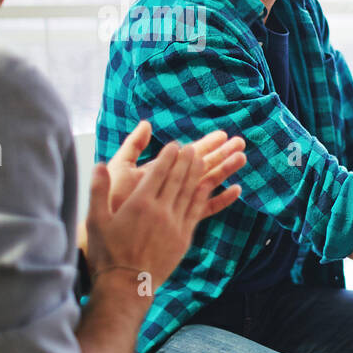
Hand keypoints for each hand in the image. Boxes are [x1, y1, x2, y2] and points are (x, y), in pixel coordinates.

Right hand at [85, 138, 244, 289]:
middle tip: (193, 146)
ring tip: (202, 159)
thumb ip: (98, 190)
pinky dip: (204, 196)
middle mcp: (161, 210)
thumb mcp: (96, 220)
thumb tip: (100, 165)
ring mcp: (175, 224)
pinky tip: (208, 186)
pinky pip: (197, 210)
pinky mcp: (184, 237)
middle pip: (178, 178)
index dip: (169, 156)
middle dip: (186, 160)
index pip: (159, 172)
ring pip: (190, 192)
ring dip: (197, 173)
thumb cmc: (107, 252)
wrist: (127, 284)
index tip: (175, 144)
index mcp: (140, 203)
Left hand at [105, 120, 245, 218]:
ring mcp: (178, 202)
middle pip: (202, 166)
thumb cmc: (112, 200)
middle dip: (221, 153)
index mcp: (161, 172)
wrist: (110, 229)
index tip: (222, 134)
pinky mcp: (182, 219)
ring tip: (242, 158)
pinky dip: (221, 199)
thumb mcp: (121, 167)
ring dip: (225, 170)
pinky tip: (236, 190)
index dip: (206, 143)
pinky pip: (206, 207)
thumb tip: (147, 123)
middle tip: (241, 142)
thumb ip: (133, 146)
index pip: (187, 154)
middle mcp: (172, 186)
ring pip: (207, 182)